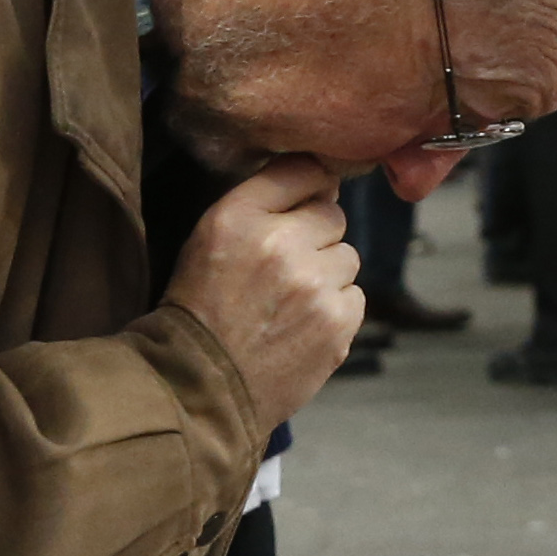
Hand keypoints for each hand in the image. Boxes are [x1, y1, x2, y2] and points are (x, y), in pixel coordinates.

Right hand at [163, 155, 361, 426]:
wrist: (202, 385)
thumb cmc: (202, 308)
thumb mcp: (209, 237)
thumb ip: (262, 201)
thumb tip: (325, 181)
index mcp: (238, 216)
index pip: (301, 170)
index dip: (306, 187)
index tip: (300, 207)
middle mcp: (279, 243)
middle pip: (331, 215)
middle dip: (315, 237)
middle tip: (284, 269)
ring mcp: (314, 285)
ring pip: (347, 257)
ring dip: (327, 275)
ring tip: (290, 303)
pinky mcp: (337, 323)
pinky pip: (355, 297)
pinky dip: (335, 310)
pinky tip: (302, 326)